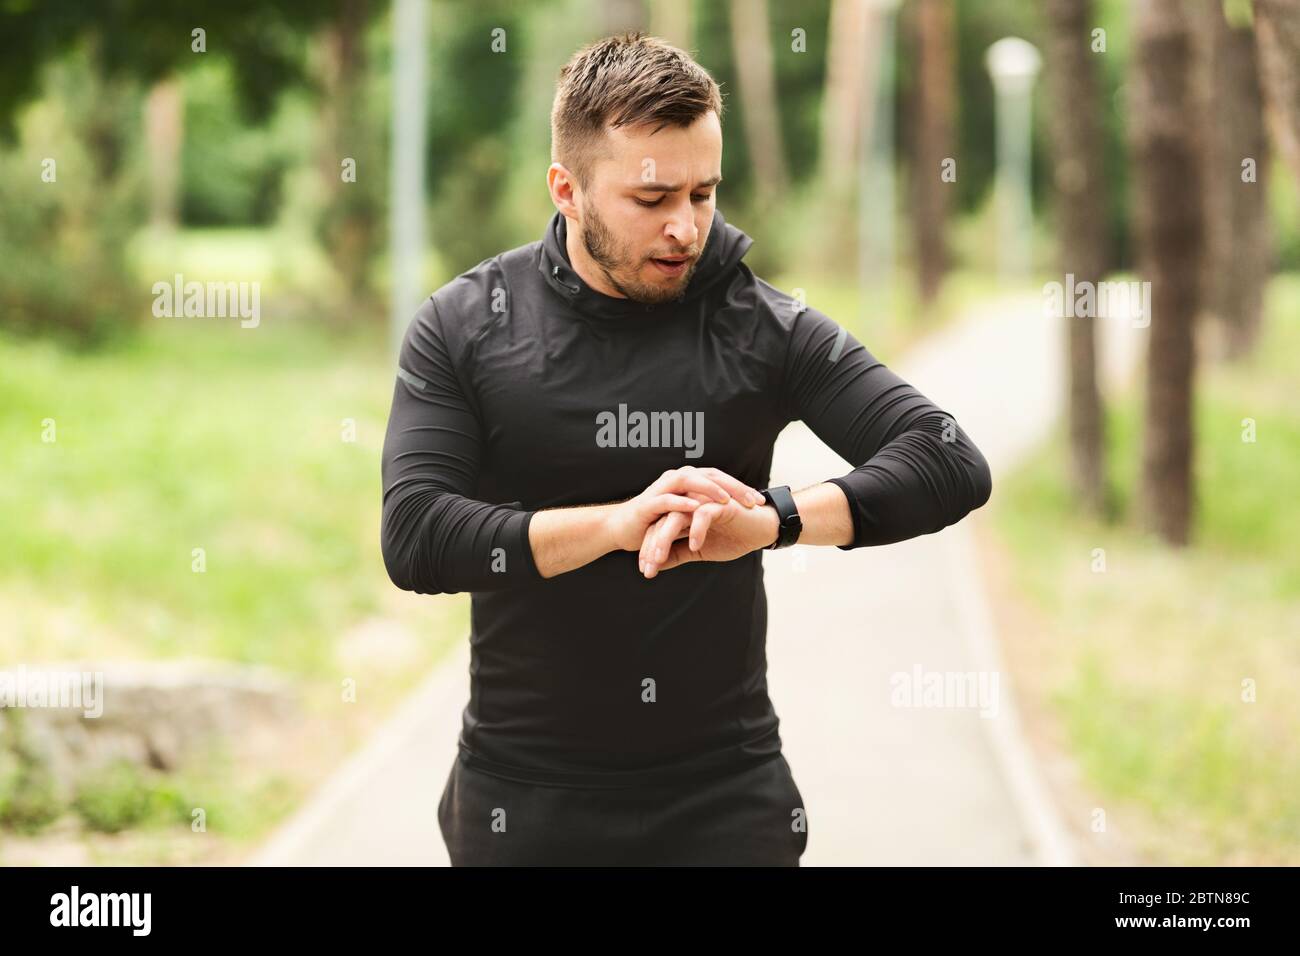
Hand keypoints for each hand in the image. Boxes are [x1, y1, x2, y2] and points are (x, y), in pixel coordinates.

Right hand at [605, 466, 764, 554]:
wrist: (621, 528)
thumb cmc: (654, 523)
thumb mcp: (685, 517)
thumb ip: (703, 513)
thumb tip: (731, 517)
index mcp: (687, 482)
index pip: (718, 479)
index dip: (739, 488)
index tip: (759, 502)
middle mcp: (676, 479)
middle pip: (709, 475)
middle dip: (732, 487)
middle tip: (752, 500)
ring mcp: (662, 488)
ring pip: (690, 481)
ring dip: (709, 489)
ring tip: (727, 500)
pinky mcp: (649, 502)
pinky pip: (667, 499)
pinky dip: (682, 502)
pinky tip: (697, 507)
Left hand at [639, 492, 778, 577]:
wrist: (762, 530)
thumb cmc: (733, 537)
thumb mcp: (700, 550)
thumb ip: (678, 554)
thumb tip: (656, 566)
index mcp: (683, 515)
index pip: (658, 529)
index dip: (649, 550)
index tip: (645, 571)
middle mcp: (689, 506)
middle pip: (662, 523)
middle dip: (652, 547)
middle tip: (647, 568)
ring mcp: (703, 502)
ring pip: (676, 518)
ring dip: (665, 539)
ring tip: (659, 559)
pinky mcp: (720, 503)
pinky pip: (702, 515)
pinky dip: (696, 531)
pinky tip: (694, 546)